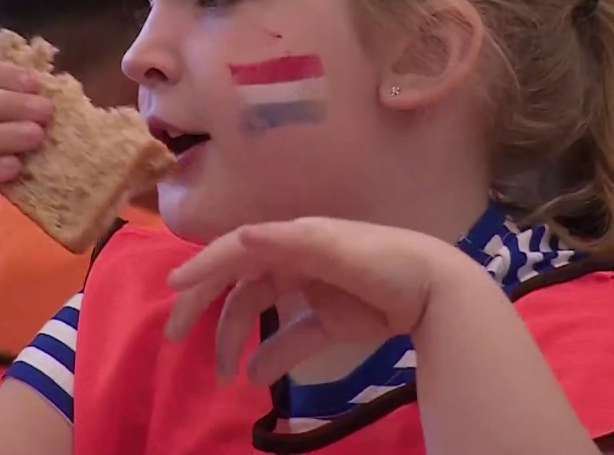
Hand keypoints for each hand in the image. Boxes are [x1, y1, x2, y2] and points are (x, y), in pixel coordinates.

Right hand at [165, 217, 470, 385]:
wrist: (440, 290)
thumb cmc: (386, 261)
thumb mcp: (335, 248)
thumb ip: (287, 242)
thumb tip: (239, 236)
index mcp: (291, 239)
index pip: (234, 252)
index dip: (201, 268)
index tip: (173, 291)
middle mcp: (294, 259)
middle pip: (237, 283)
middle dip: (205, 306)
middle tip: (174, 335)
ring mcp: (311, 290)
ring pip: (259, 312)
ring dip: (235, 338)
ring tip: (222, 373)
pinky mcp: (330, 318)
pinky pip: (291, 337)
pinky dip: (271, 355)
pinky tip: (256, 376)